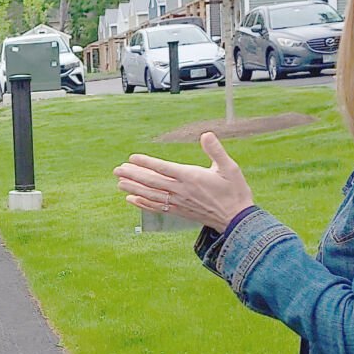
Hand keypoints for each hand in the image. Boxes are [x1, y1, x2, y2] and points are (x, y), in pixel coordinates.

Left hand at [114, 133, 253, 230]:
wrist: (236, 219)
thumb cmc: (235, 191)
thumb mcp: (230, 167)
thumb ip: (216, 151)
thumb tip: (207, 134)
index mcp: (192, 177)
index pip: (164, 168)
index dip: (147, 163)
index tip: (132, 158)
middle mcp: (182, 191)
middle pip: (152, 182)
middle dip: (133, 175)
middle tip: (117, 169)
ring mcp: (179, 203)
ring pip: (151, 195)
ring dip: (134, 188)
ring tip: (119, 182)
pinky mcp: (179, 212)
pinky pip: (157, 208)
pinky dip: (142, 204)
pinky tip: (131, 199)